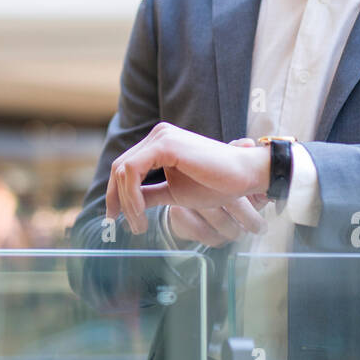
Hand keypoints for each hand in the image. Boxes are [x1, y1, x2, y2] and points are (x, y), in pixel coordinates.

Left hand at [107, 124, 270, 234]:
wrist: (244, 177)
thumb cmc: (216, 184)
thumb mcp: (174, 192)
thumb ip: (150, 193)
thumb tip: (127, 204)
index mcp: (159, 143)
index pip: (125, 166)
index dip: (115, 192)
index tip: (115, 216)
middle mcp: (158, 135)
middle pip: (119, 167)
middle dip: (116, 198)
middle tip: (119, 223)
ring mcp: (161, 137)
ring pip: (123, 170)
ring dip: (126, 202)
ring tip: (138, 224)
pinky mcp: (165, 144)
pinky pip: (133, 171)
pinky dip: (132, 195)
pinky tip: (141, 213)